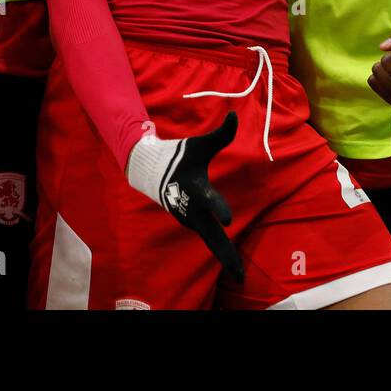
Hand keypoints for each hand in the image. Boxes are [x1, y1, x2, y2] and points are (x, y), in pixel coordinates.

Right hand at [126, 112, 243, 281]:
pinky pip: (210, 239)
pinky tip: (232, 264)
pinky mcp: (193, 224)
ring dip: (226, 258)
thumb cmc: (179, 157)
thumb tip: (234, 115)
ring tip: (239, 275)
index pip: (209, 200)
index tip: (229, 220)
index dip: (219, 208)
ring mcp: (191, 220)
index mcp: (196, 189)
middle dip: (226, 256)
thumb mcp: (199, 145)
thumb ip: (220, 135)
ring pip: (212, 242)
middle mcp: (193, 210)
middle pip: (212, 237)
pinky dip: (221, 252)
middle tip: (240, 276)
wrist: (150, 172)